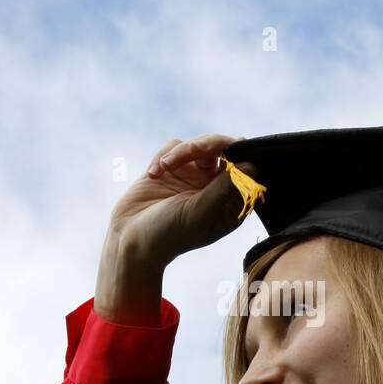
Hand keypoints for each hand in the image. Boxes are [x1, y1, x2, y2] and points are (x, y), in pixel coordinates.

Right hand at [108, 133, 258, 263]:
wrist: (130, 239)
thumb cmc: (169, 234)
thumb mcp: (199, 212)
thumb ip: (224, 188)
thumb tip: (252, 166)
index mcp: (229, 201)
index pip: (244, 168)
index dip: (238, 153)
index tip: (228, 151)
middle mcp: (214, 186)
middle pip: (223, 149)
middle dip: (208, 144)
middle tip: (194, 149)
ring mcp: (193, 176)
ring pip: (197, 145)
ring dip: (180, 152)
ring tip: (165, 167)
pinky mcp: (171, 168)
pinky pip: (174, 146)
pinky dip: (163, 155)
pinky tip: (153, 174)